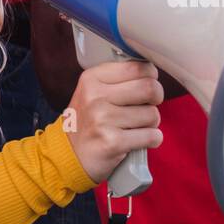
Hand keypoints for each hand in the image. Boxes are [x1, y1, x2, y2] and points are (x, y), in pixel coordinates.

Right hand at [64, 61, 164, 181]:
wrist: (67, 156)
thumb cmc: (87, 123)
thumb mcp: (92, 92)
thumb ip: (117, 79)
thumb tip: (152, 72)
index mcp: (92, 78)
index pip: (138, 67)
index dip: (151, 77)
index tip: (147, 86)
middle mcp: (95, 96)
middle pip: (149, 88)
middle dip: (156, 99)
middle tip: (147, 107)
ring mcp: (102, 119)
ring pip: (152, 114)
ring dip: (151, 123)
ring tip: (136, 127)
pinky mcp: (112, 142)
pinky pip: (151, 136)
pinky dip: (153, 139)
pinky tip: (140, 141)